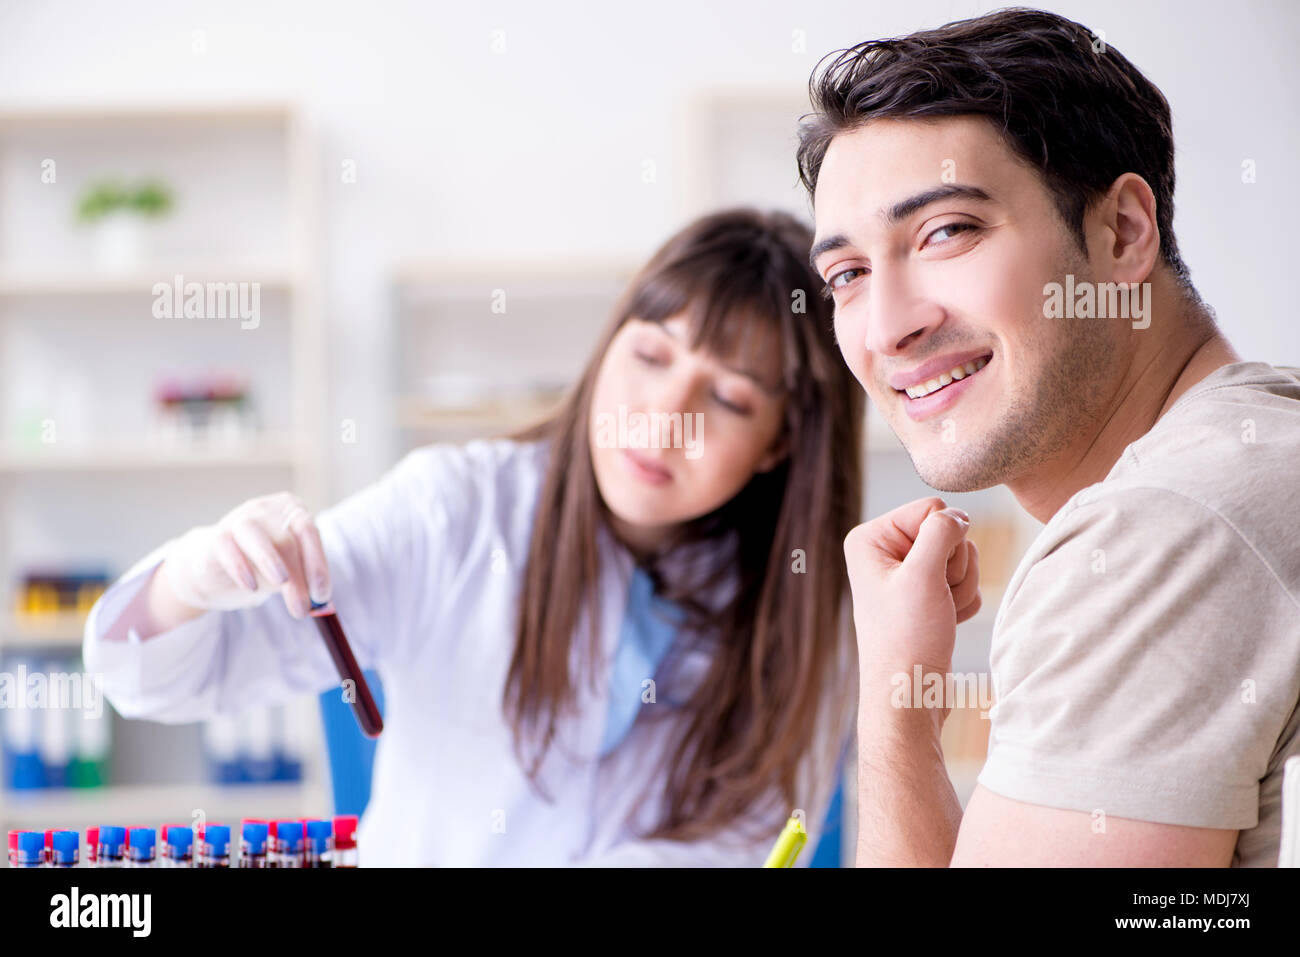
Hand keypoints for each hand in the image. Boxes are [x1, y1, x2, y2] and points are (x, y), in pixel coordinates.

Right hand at [159, 492, 333, 618]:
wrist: (216, 568)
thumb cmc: (262, 567)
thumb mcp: (289, 573)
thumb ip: (303, 582)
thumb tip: (322, 604)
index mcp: (292, 512)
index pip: (308, 532)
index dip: (317, 564)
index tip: (321, 595)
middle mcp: (266, 510)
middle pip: (285, 539)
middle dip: (297, 576)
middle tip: (301, 609)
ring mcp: (239, 520)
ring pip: (257, 538)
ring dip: (270, 562)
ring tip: (280, 583)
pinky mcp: (217, 537)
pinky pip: (228, 549)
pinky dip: (241, 567)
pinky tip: (251, 586)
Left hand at [844, 497, 980, 679]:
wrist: (910, 694)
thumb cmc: (907, 639)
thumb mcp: (923, 576)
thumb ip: (941, 532)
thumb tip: (957, 515)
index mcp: (870, 538)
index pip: (932, 509)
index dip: (944, 541)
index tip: (927, 578)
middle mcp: (886, 552)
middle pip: (950, 533)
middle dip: (954, 568)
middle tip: (932, 600)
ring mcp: (908, 574)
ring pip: (963, 558)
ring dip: (961, 588)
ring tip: (937, 614)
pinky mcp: (928, 595)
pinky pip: (966, 583)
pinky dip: (963, 604)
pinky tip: (944, 623)